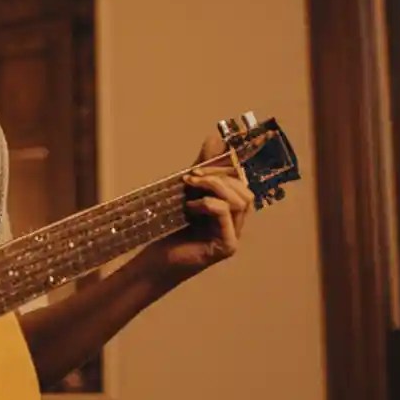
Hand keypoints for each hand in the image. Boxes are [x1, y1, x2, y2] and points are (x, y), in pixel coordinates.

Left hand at [135, 131, 254, 288]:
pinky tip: (190, 207)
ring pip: (240, 201)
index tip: (205, 158)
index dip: (229, 167)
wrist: (155, 260)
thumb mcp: (186, 192)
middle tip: (192, 176)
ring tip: (190, 187)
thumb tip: (215, 139)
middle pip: (245, 191)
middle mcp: (236, 224)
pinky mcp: (226, 247)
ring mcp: (234, 237)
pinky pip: (226, 215)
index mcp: (230, 211)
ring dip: (214, 187)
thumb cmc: (170, 229)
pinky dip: (208, 204)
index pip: (242, 183)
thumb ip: (202, 169)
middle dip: (219, 177)